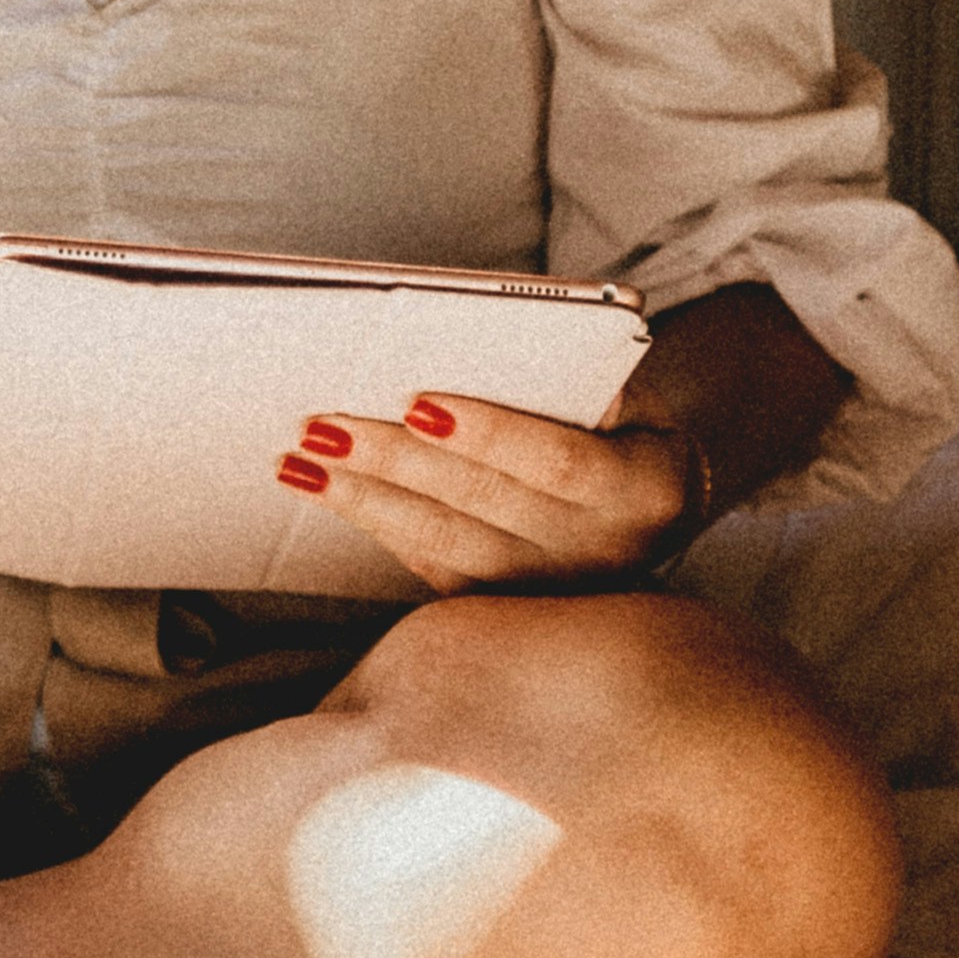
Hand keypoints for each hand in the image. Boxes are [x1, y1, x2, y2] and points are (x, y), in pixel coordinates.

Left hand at [272, 391, 706, 591]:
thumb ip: (572, 378)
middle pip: (485, 505)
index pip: (559, 461)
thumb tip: (474, 348)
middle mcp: (607, 554)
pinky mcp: (511, 609)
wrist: (658, 508)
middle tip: (322, 427)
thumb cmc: (628, 426)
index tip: (418, 403)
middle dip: (396, 463)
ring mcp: (557, 592)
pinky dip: (378, 523)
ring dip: (366, 500)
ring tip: (300, 461)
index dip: (489, 434)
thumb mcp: (628, 393)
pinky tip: (329, 490)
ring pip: (447, 547)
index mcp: (647, 488)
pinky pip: (434, 568)